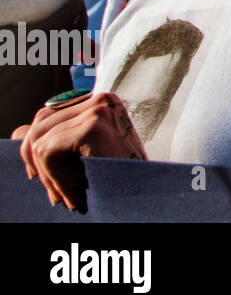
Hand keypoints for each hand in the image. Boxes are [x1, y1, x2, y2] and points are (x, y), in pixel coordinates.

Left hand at [14, 92, 146, 211]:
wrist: (150, 195)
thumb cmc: (120, 178)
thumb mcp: (82, 155)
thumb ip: (54, 139)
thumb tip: (17, 131)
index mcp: (101, 102)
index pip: (47, 115)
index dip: (38, 150)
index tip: (46, 178)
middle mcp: (102, 99)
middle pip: (39, 125)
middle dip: (40, 165)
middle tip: (58, 193)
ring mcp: (99, 109)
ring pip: (40, 141)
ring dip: (50, 174)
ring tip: (71, 192)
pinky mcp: (93, 127)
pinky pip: (48, 151)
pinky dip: (57, 177)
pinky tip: (78, 189)